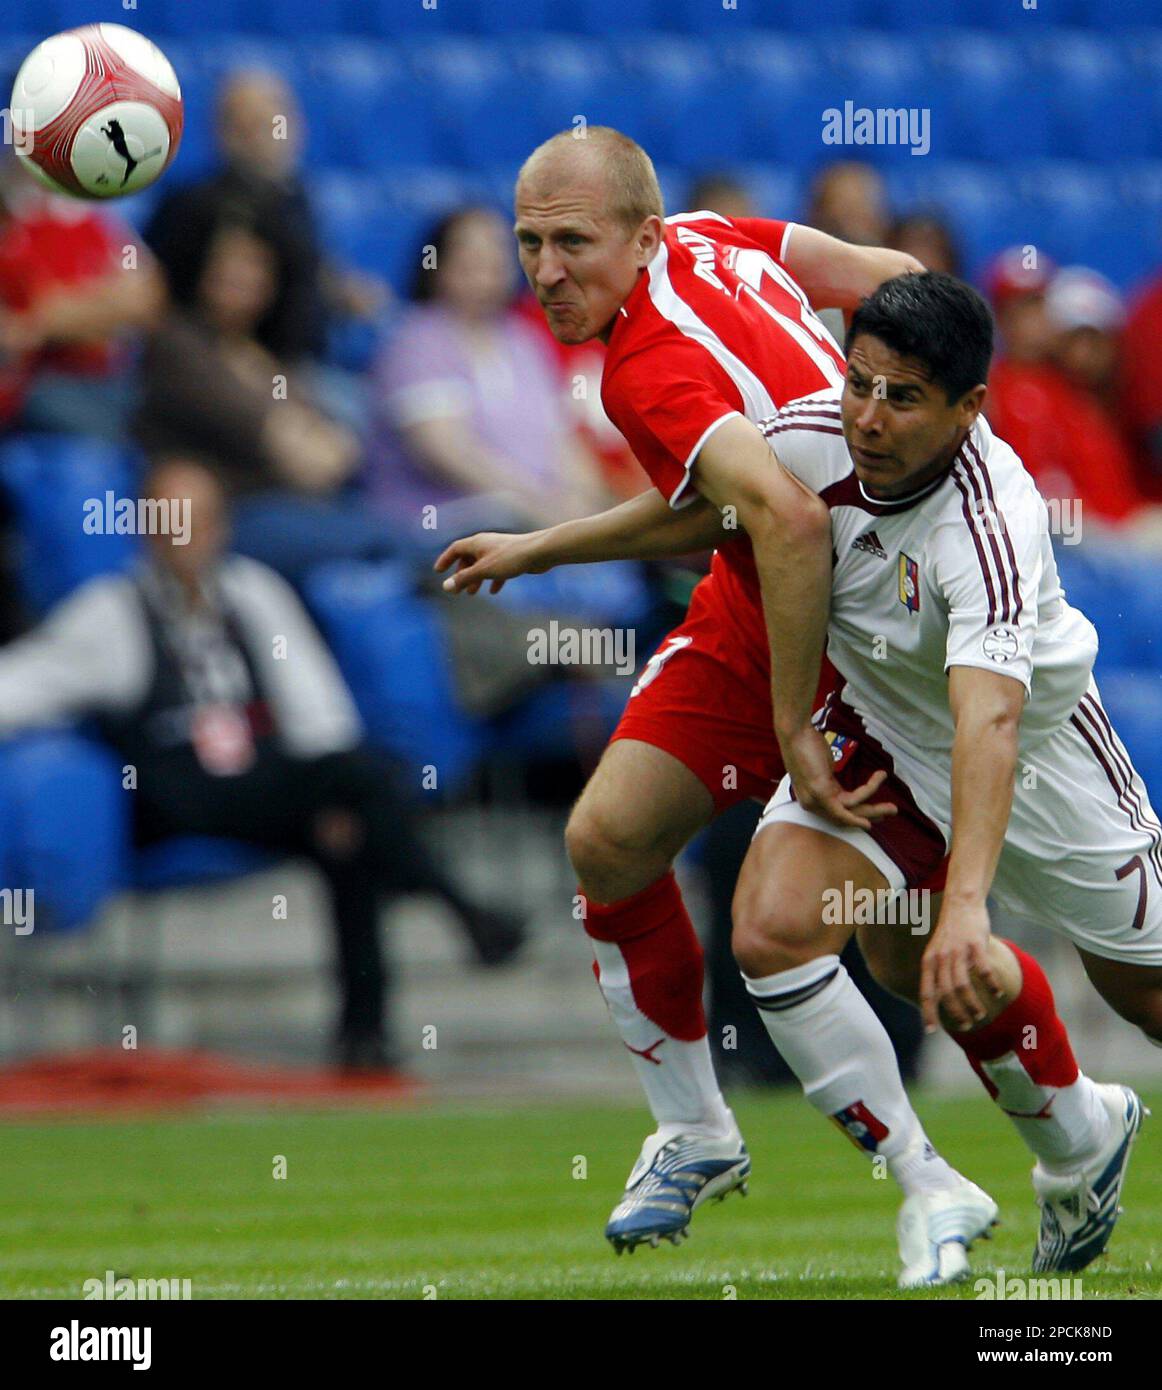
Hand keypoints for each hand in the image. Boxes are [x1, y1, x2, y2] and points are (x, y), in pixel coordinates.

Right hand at [433, 530, 547, 595]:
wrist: (539, 551)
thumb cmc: (511, 558)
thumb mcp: (484, 570)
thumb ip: (464, 579)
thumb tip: (446, 587)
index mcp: (476, 543)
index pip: (455, 549)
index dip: (445, 559)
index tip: (438, 571)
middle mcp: (486, 544)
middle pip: (468, 558)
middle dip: (462, 574)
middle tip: (458, 590)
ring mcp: (499, 550)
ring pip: (483, 565)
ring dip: (476, 579)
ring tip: (473, 593)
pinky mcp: (511, 558)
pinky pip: (497, 569)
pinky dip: (493, 579)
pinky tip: (495, 591)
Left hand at [781, 724, 897, 830]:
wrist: (796, 733)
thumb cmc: (807, 747)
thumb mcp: (821, 768)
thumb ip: (831, 781)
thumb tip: (843, 783)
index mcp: (813, 800)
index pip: (838, 815)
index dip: (858, 816)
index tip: (876, 815)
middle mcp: (812, 805)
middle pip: (846, 817)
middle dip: (871, 815)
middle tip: (892, 812)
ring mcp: (815, 801)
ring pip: (850, 812)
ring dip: (873, 809)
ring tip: (892, 805)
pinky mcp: (821, 793)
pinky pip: (845, 807)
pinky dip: (857, 817)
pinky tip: (869, 822)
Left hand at [919, 898, 1005, 1033]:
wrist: (960, 903)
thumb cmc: (950, 932)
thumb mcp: (936, 951)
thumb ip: (937, 972)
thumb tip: (940, 998)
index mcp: (929, 961)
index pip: (926, 992)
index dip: (928, 1012)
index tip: (931, 1031)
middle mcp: (941, 957)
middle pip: (945, 993)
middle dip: (956, 1013)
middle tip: (967, 1024)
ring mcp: (958, 951)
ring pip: (962, 986)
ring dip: (972, 1003)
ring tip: (981, 1013)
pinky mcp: (975, 944)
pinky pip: (983, 970)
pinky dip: (991, 985)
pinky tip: (998, 993)